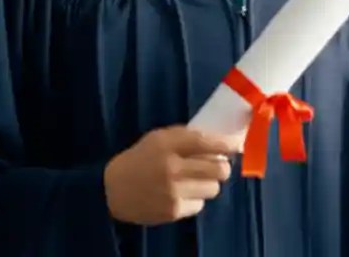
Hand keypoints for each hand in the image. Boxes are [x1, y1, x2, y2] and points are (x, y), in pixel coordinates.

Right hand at [103, 125, 241, 225]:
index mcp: (167, 144)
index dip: (227, 144)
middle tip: (218, 167)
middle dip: (223, 167)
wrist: (111, 190)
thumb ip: (187, 137)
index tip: (237, 145)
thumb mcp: (159, 138)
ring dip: (209, 184)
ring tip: (196, 181)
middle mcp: (172, 167)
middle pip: (219, 169)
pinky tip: (182, 194)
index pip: (207, 142)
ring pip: (213, 189)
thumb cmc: (141, 159)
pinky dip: (195, 199)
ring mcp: (173, 191)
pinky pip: (200, 204)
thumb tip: (221, 141)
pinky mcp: (172, 210)